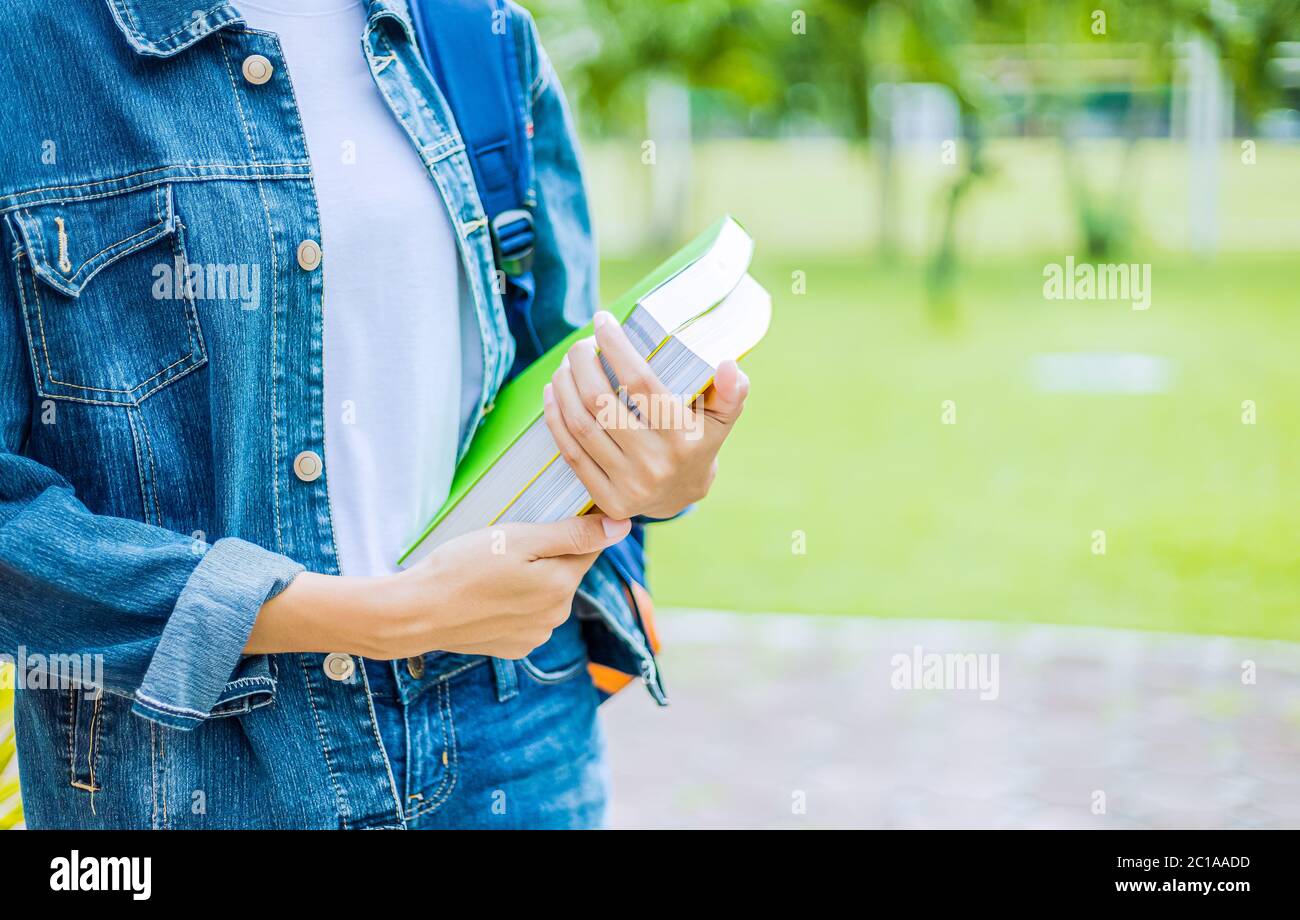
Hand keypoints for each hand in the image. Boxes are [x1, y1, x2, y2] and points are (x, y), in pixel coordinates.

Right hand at [248, 515, 630, 658]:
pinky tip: (488, 590)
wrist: (416, 613)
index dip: (572, 525)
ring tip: (495, 565)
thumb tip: (623, 526)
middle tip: (510, 538)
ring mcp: (535, 635)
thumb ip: (573, 534)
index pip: (588, 546)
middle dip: (549, 553)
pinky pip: (527, 615)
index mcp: (562, 585)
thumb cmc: (463, 566)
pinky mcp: (514, 647)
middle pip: (567, 570)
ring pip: (547, 593)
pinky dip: (515, 601)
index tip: (549, 513)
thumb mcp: (518, 539)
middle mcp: (556, 615)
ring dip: (533, 578)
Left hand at [542, 310, 749, 520]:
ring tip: (565, 364)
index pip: (641, 383)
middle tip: (580, 344)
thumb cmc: (698, 442)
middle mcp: (654, 464)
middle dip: (582, 364)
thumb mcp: (722, 417)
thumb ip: (731, 391)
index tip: (602, 321)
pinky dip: (556, 418)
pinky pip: (571, 452)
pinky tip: (554, 392)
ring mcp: (628, 485)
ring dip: (565, 387)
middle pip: (601, 402)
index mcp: (683, 438)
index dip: (617, 348)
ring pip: (581, 425)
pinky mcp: (606, 498)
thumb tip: (729, 364)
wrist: (682, 496)